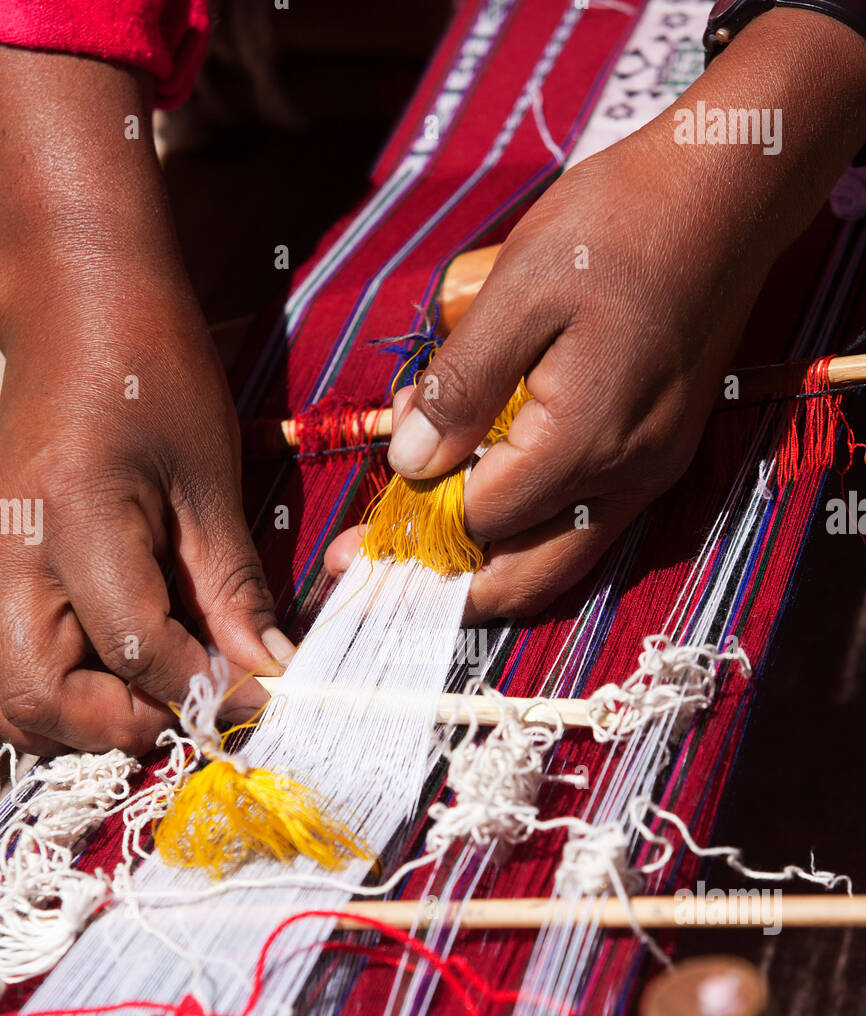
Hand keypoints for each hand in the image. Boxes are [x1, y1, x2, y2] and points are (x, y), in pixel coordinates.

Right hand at [0, 50, 290, 753]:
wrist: (75, 299)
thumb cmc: (151, 367)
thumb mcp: (210, 478)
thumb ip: (233, 588)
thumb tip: (266, 672)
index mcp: (72, 521)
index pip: (133, 651)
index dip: (204, 690)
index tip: (264, 701)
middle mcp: (10, 553)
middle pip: (39, 698)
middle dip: (124, 725)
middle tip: (196, 708)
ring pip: (10, 695)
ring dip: (82, 721)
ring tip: (157, 696)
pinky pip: (8, 662)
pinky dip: (57, 692)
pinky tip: (115, 675)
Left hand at [326, 9, 865, 622]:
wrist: (728, 194)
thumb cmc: (619, 224)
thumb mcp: (519, 288)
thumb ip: (462, 386)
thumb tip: (410, 465)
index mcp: (584, 441)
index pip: (480, 521)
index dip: (416, 527)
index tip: (360, 531)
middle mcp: (625, 477)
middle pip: (526, 578)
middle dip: (449, 587)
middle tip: (379, 573)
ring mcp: (650, 471)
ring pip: (560, 560)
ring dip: (490, 567)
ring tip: (424, 548)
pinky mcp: (660, 454)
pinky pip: (588, 524)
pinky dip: (530, 530)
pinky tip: (489, 500)